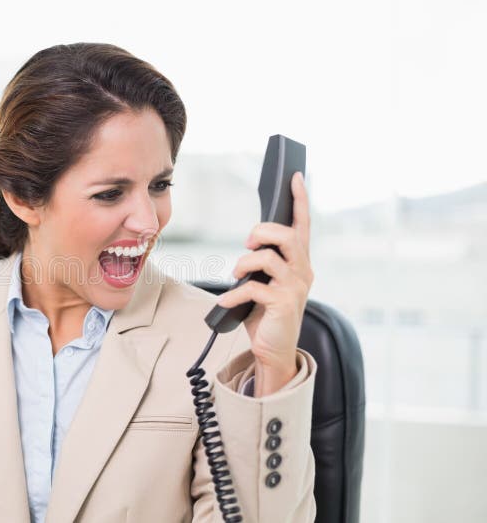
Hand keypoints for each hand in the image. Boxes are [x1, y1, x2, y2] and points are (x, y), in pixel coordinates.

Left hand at [216, 172, 313, 394]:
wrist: (274, 350)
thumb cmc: (266, 313)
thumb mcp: (266, 282)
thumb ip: (264, 262)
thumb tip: (251, 244)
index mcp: (299, 262)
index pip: (302, 225)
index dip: (300, 200)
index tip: (295, 177)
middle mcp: (303, 271)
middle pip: (287, 236)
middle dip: (263, 232)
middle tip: (247, 244)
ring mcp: (295, 288)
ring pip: (270, 258)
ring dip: (245, 262)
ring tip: (236, 275)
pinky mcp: (282, 305)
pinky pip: (254, 289)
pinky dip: (235, 294)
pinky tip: (226, 302)